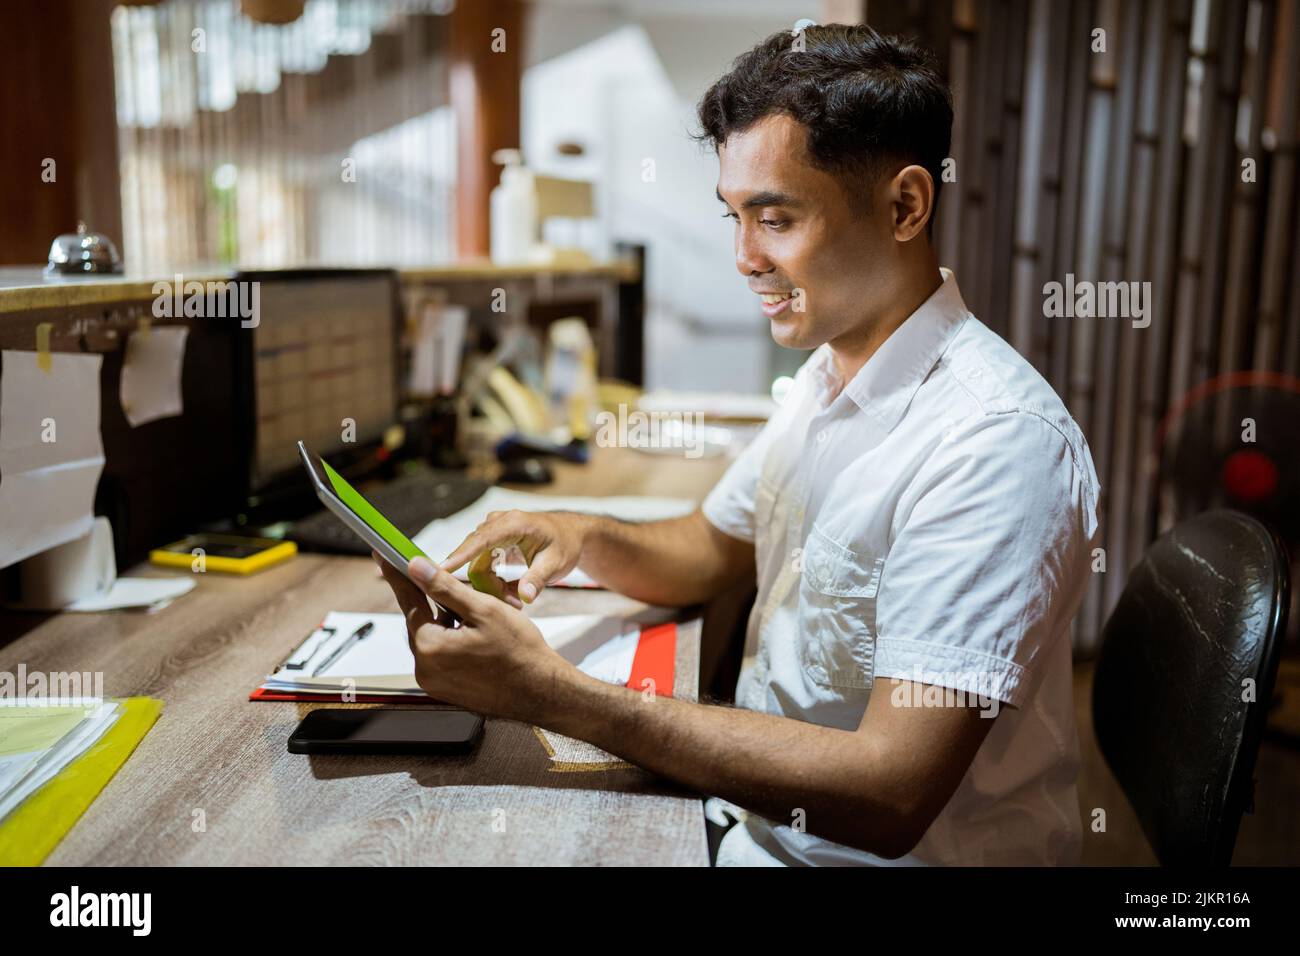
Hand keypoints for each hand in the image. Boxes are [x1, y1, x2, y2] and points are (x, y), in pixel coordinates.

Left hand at [374, 551, 572, 721]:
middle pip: (419, 621)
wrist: (541, 690)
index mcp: (431, 647)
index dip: (398, 576)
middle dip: (430, 600)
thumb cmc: (519, 651)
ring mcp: (435, 682)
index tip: (384, 557)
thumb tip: (416, 568)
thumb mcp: (483, 610)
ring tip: (471, 613)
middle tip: (444, 582)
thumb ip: (445, 587)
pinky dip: (449, 639)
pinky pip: (439, 656)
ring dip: (442, 621)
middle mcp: (426, 669)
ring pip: (430, 638)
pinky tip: (472, 633)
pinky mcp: (446, 689)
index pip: (408, 602)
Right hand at [439, 510, 588, 608]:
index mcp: (514, 524)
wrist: (570, 535)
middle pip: (476, 559)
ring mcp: (493, 529)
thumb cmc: (564, 545)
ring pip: (477, 563)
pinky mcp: (491, 539)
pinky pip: (481, 563)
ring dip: (492, 585)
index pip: (480, 540)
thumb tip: (525, 597)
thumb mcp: (556, 564)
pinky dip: (493, 579)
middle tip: (514, 604)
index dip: (460, 555)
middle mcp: (498, 522)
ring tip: (517, 598)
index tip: (440, 569)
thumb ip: (538, 579)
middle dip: (489, 586)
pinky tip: (512, 590)